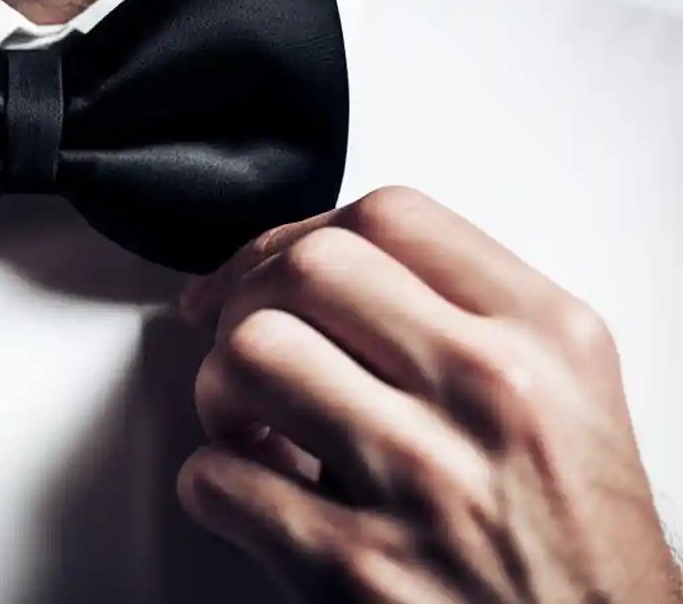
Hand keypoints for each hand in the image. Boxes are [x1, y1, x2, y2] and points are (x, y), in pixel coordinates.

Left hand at [176, 186, 680, 602]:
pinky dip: (211, 479)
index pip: (391, 217)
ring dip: (220, 389)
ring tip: (252, 422)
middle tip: (244, 342)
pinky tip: (256, 489)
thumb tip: (324, 263)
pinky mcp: (353, 567)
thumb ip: (465, 312)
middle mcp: (490, 394)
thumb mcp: (565, 391)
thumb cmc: (574, 541)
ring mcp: (419, 480)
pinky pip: (216, 477)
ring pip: (249, 357)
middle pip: (307, 271)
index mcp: (548, 337)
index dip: (295, 235)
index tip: (263, 272)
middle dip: (246, 303)